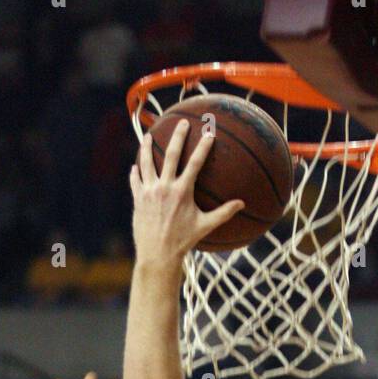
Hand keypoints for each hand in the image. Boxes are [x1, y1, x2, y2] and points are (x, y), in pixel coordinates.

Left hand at [130, 121, 243, 268]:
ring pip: (147, 162)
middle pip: (170, 154)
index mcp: (182, 191)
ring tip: (148, 136)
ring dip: (147, 147)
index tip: (210, 134)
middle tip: (182, 123)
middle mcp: (164, 187)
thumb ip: (223, 213)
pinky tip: (136, 166)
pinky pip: (136, 180)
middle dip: (177, 137)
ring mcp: (149, 191)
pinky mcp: (138, 199)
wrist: (157, 255)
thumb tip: (241, 204)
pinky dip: (136, 172)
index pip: (195, 163)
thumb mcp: (204, 226)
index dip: (203, 147)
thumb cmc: (182, 242)